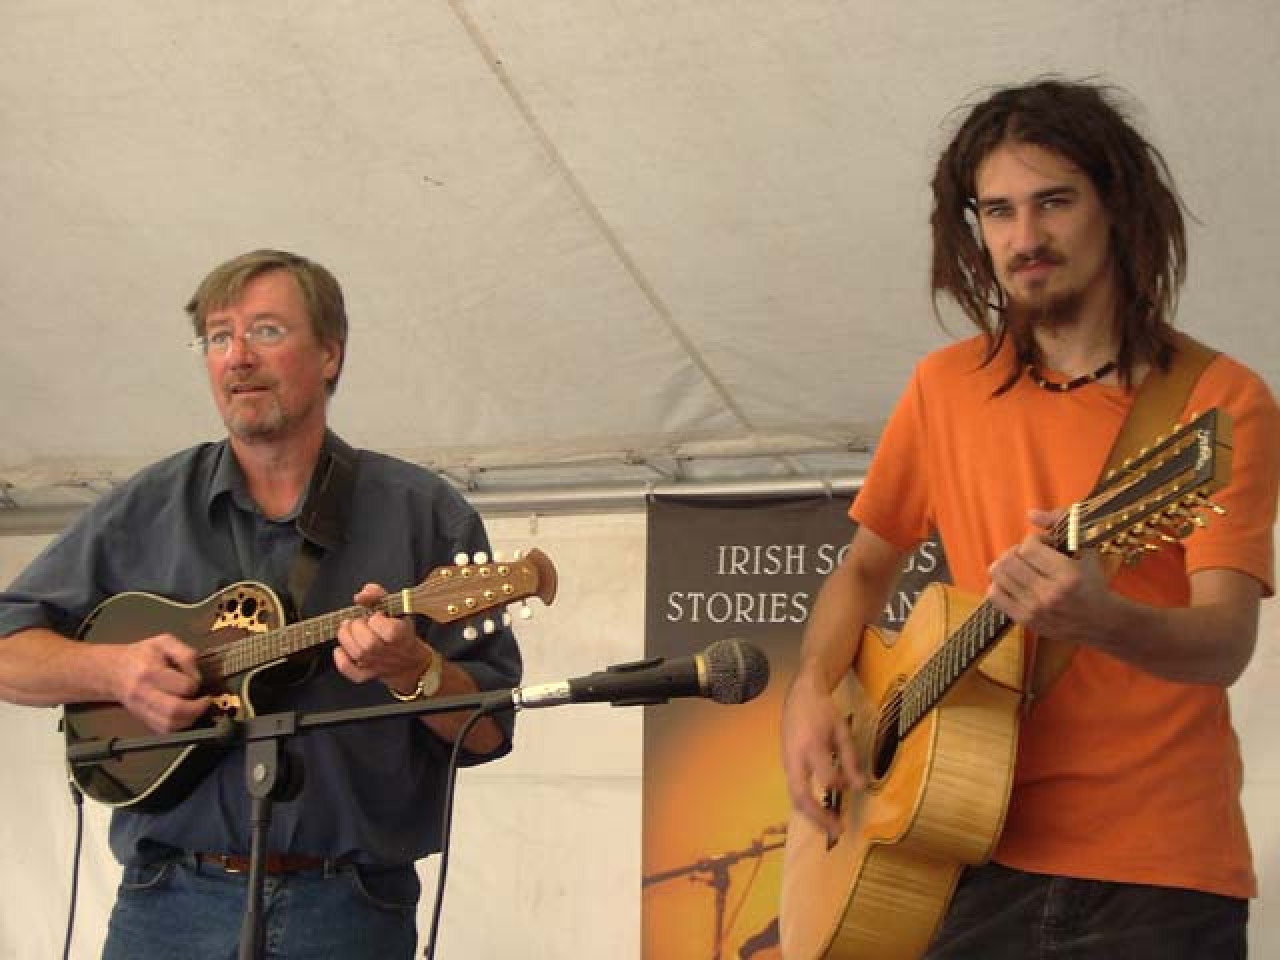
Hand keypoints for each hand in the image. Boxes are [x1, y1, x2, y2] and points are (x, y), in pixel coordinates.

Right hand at [111, 634, 211, 733]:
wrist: (114, 670)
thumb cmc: (142, 654)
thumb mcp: (165, 642)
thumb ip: (185, 653)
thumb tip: (196, 675)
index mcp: (150, 672)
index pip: (182, 686)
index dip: (195, 684)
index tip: (197, 681)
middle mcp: (144, 694)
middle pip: (175, 711)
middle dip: (197, 708)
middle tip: (206, 701)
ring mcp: (141, 709)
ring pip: (169, 725)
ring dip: (190, 719)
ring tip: (196, 708)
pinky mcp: (141, 719)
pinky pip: (162, 731)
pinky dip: (178, 727)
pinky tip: (184, 716)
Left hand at [334, 583, 432, 689]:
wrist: (409, 661)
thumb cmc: (402, 632)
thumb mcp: (396, 608)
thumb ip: (378, 595)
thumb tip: (360, 596)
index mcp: (401, 635)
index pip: (389, 631)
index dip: (377, 619)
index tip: (377, 614)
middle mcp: (389, 652)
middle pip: (369, 643)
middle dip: (358, 627)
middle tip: (360, 621)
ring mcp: (377, 665)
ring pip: (357, 654)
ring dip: (346, 638)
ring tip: (348, 629)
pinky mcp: (367, 674)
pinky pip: (351, 672)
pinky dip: (341, 660)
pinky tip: (341, 649)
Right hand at [780, 666, 863, 839]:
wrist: (800, 695)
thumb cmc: (823, 711)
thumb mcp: (842, 730)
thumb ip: (850, 760)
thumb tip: (860, 787)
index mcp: (811, 746)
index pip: (826, 775)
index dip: (841, 785)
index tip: (852, 787)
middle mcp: (795, 758)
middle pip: (801, 796)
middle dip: (818, 817)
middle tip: (837, 831)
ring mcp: (787, 762)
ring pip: (794, 797)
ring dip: (811, 816)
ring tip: (830, 828)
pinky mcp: (786, 764)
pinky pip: (794, 789)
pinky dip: (807, 804)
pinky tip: (822, 811)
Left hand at [987, 508, 1112, 640]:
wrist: (1099, 621)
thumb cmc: (1091, 580)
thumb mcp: (1086, 547)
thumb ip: (1061, 521)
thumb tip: (1030, 514)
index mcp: (1067, 575)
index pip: (1029, 547)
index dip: (1034, 540)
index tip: (1046, 545)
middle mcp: (1049, 593)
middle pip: (1009, 560)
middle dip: (1017, 550)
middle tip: (1030, 555)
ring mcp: (1034, 609)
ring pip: (998, 575)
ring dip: (1007, 564)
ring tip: (1021, 566)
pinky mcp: (1024, 620)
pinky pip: (994, 594)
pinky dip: (999, 583)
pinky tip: (1014, 582)